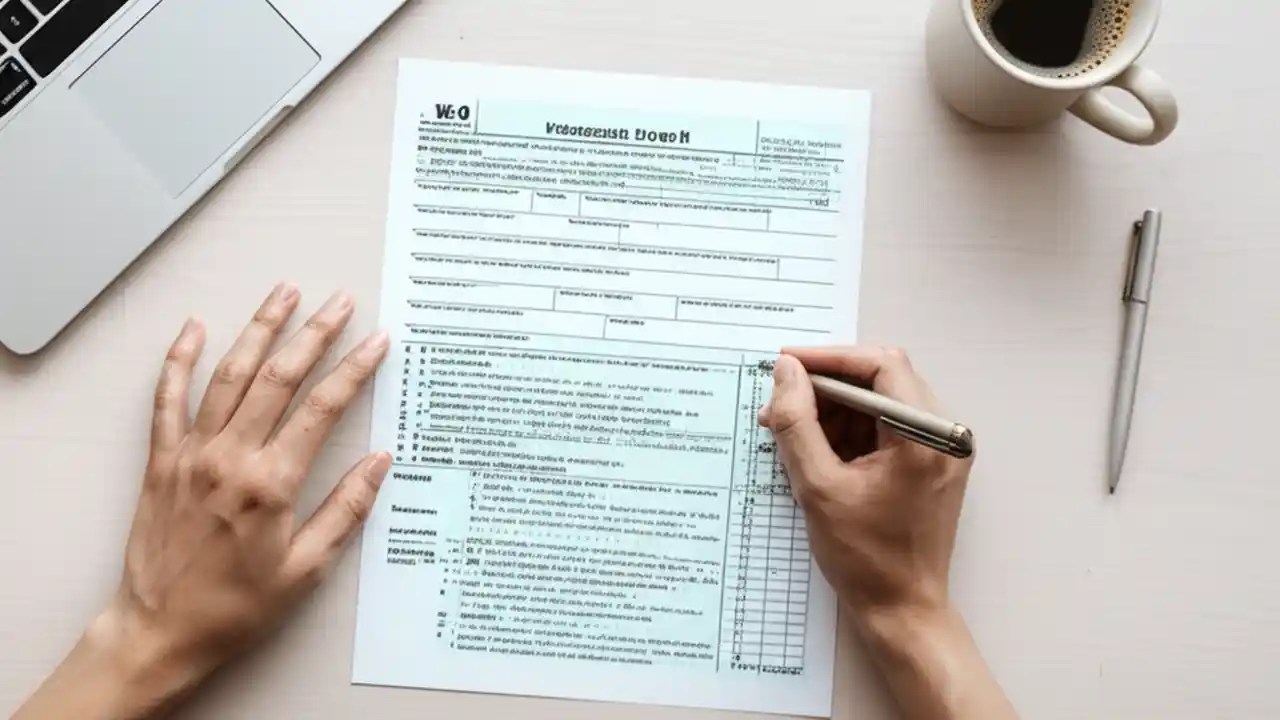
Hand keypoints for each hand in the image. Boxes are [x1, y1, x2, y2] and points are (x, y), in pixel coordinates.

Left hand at [15, 285, 390, 719]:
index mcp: (271, 483)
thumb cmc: (235, 607)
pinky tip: (193, 330)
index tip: (377, 342)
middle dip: (314, 333)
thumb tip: (380, 463)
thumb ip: (345, 510)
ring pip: (229, 375)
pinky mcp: (162, 461)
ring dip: (259, 330)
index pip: (322, 409)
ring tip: (284, 294)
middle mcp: (230, 458)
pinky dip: (179, 361)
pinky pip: (168, 400)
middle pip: (279, 378)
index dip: (354, 370)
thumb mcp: (306, 568)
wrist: (160, 631)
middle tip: (341, 302)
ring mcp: (192, 454)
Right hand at [758, 346, 971, 617]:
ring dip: (835, 411)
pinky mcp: (932, 464)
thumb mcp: (817, 487)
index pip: (880, 366)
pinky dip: (850, 431)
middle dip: (827, 388)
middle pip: (881, 380)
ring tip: (791, 433)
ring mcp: (941, 449)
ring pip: (881, 402)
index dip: (829, 358)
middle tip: (781, 402)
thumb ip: (797, 423)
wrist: (902, 610)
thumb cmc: (864, 558)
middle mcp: (944, 434)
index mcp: (925, 436)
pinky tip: (816, 449)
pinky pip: (887, 427)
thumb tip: (785, 373)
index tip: (786, 364)